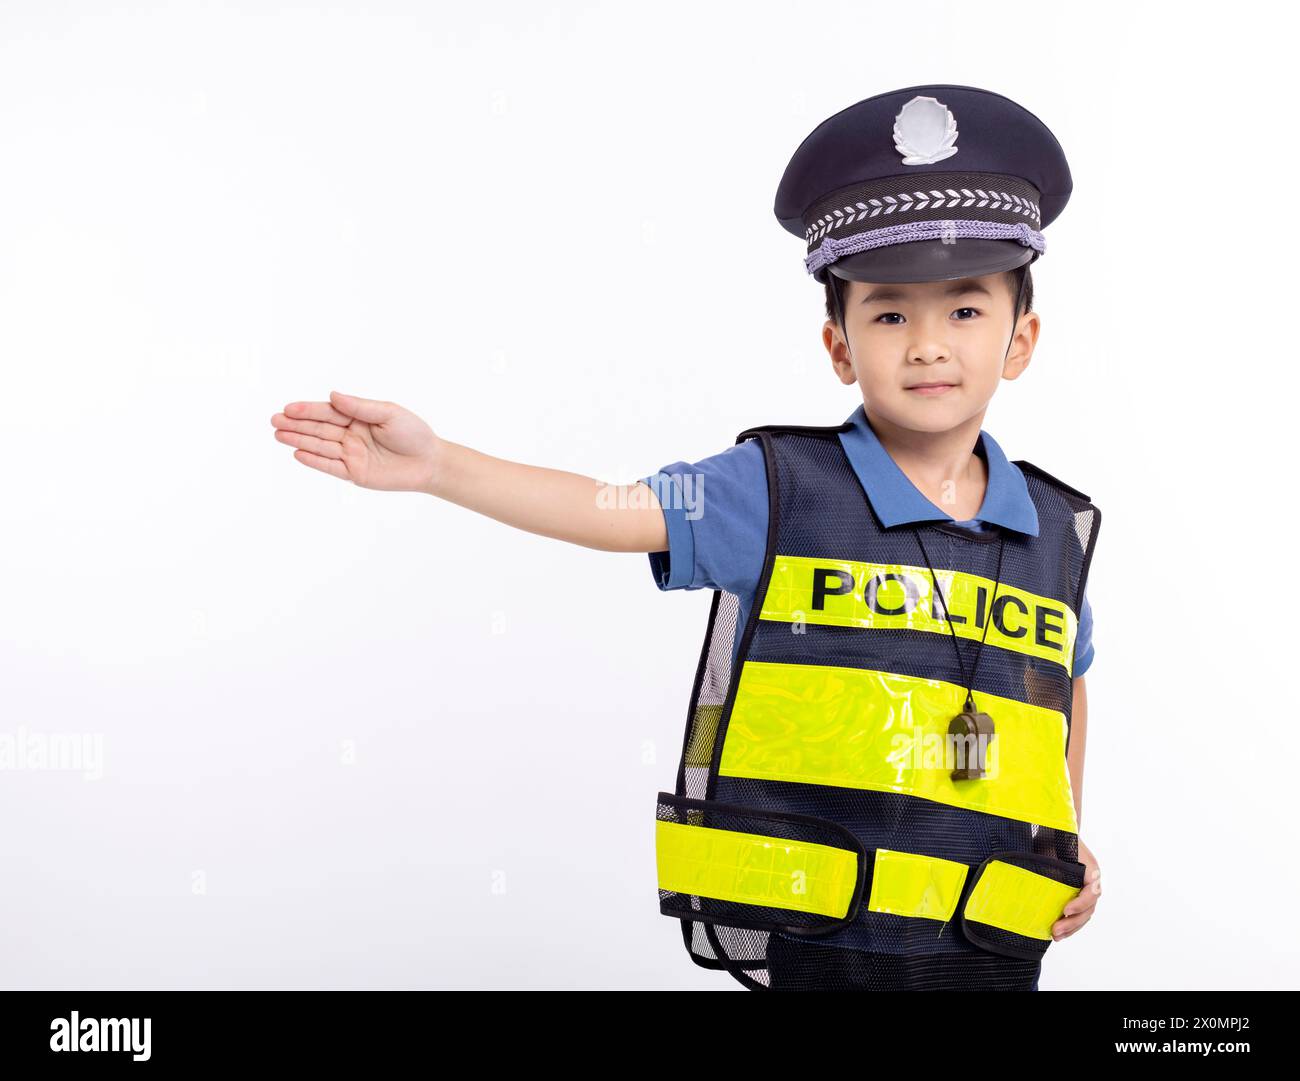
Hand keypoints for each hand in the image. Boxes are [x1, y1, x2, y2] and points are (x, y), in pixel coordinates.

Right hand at [270, 391, 440, 492]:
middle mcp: (351, 435)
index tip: (288, 409)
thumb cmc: (414, 434)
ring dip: (299, 441)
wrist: (429, 462)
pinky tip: (298, 453)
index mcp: (359, 418)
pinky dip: (314, 461)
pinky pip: (330, 466)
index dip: (308, 410)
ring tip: (278, 435)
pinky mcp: (355, 473)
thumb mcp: (389, 413)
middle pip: (319, 429)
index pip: (328, 413)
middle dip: (297, 425)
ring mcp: (352, 455)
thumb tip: (333, 396)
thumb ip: (360, 407)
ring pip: (321, 446)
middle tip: (274, 421)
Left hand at [1052, 838, 1100, 940]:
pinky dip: (1070, 924)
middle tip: (1055, 930)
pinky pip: (1078, 913)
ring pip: (1084, 915)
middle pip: (1088, 909)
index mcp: (1091, 870)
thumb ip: (1052, 856)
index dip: (1081, 903)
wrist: (1056, 831)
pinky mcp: (1076, 894)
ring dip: (1071, 928)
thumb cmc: (1056, 836)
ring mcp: (1085, 890)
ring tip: (1055, 936)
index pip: (1092, 892)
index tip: (1065, 910)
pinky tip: (1058, 933)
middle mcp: (1092, 883)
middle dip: (1073, 922)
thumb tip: (1029, 865)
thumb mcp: (1056, 843)